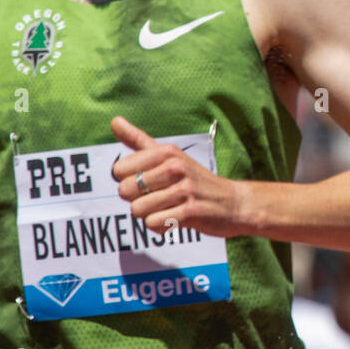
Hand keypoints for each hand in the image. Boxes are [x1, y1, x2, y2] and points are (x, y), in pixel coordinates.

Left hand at [110, 116, 251, 237]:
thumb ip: (139, 140)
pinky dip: (160, 227)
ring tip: (169, 208)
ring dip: (149, 214)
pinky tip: (175, 219)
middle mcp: (175, 167)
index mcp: (167, 151)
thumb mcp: (170, 156)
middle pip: (124, 191)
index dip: (128, 180)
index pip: (119, 169)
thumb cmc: (196, 180)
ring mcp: (184, 189)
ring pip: (137, 209)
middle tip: (160, 197)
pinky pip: (154, 224)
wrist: (234, 203)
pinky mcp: (190, 212)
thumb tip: (114, 121)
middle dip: (137, 200)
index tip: (149, 182)